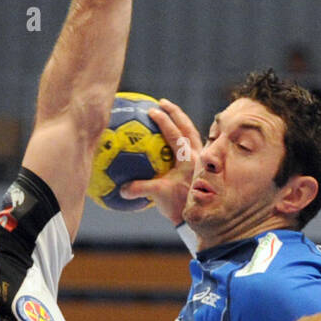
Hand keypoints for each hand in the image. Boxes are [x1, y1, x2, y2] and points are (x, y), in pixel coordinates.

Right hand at [120, 98, 201, 220]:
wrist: (198, 217)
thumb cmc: (179, 205)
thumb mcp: (158, 195)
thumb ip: (139, 189)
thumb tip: (121, 188)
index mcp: (187, 159)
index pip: (175, 134)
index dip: (164, 120)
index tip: (151, 110)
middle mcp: (197, 155)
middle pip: (187, 127)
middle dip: (175, 112)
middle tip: (162, 102)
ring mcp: (199, 159)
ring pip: (192, 133)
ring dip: (180, 121)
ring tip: (168, 112)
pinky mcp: (198, 165)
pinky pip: (190, 145)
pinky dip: (181, 136)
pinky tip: (171, 136)